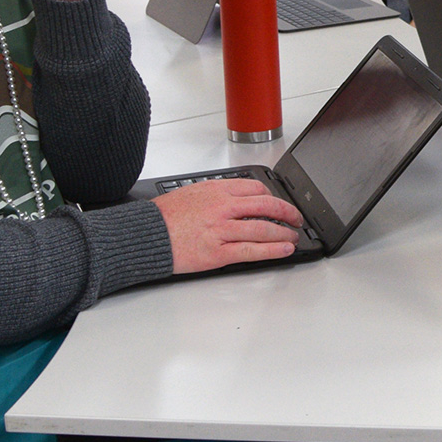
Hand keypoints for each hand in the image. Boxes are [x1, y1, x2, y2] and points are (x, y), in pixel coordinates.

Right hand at [153, 178, 305, 273]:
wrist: (145, 235)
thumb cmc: (163, 217)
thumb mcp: (191, 192)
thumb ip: (216, 195)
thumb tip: (235, 201)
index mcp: (216, 190)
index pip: (255, 188)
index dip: (273, 196)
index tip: (279, 203)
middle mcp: (223, 207)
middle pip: (266, 205)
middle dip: (287, 212)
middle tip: (296, 218)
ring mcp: (222, 230)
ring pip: (263, 228)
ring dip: (284, 233)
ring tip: (293, 236)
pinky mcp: (218, 252)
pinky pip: (252, 250)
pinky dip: (272, 250)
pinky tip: (284, 249)